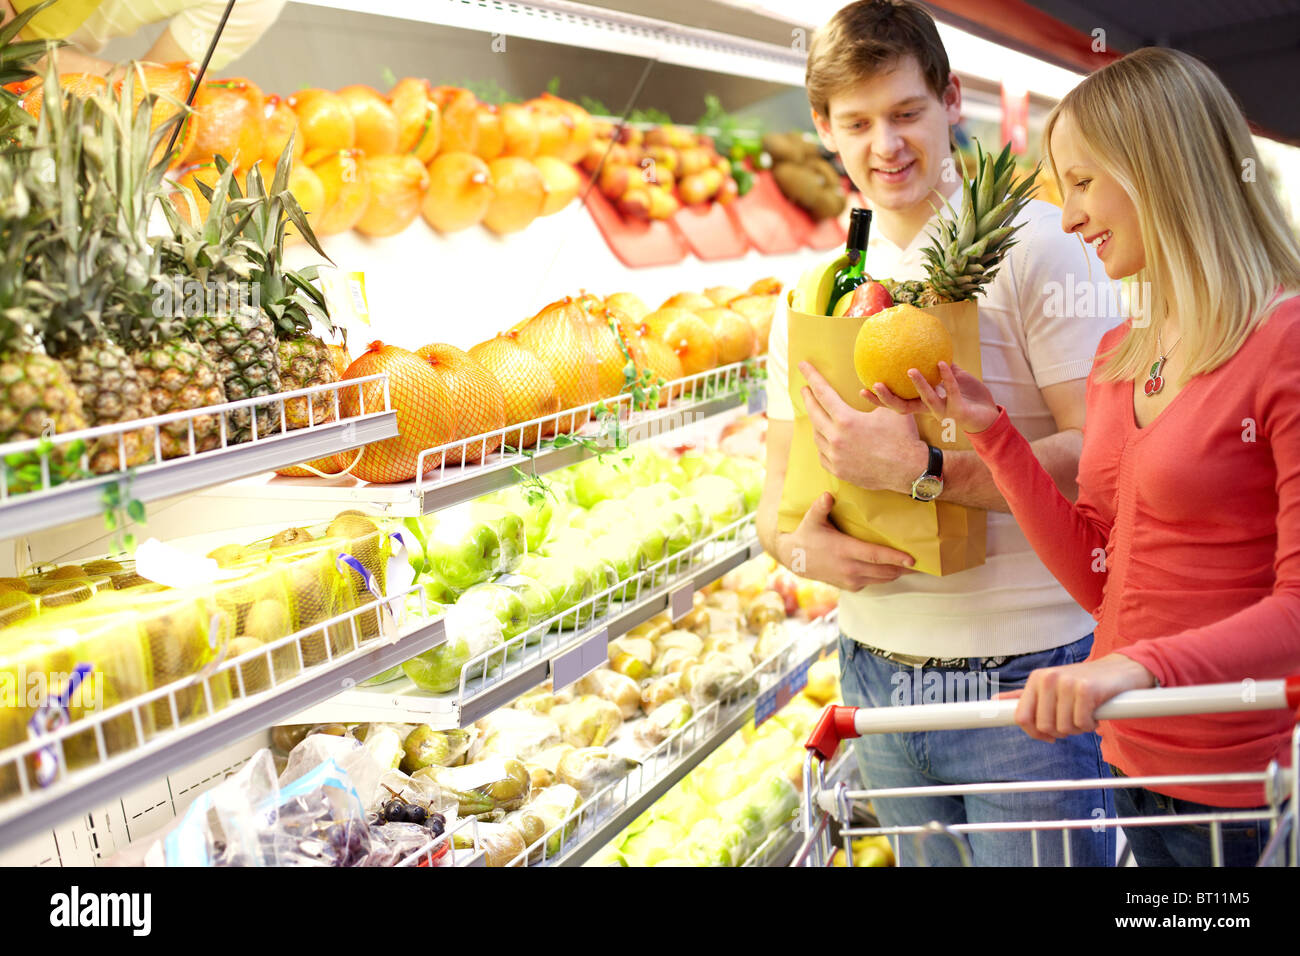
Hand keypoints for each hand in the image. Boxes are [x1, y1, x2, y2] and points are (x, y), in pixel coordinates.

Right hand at [779, 492, 915, 589]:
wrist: (795, 559)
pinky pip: (874, 582)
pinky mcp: (850, 586)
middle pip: (884, 571)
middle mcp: (850, 568)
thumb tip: (828, 495)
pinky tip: (891, 569)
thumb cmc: (807, 536)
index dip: (895, 558)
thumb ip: (820, 507)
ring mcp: (850, 580)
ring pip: (881, 579)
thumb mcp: (811, 520)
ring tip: (910, 566)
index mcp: (844, 551)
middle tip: (921, 561)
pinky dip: (884, 576)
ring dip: (896, 573)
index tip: (912, 559)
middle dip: (904, 568)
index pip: (875, 556)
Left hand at [799, 361, 927, 492]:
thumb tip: (866, 387)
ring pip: (817, 435)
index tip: (802, 365)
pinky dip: (823, 444)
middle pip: (814, 413)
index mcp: (846, 420)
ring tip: (818, 413)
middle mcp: (836, 438)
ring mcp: (835, 457)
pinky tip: (826, 438)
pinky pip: (822, 454)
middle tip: (805, 389)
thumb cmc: (902, 436)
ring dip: (817, 422)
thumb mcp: (890, 409)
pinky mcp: (839, 471)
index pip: (823, 392)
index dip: (812, 376)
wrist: (909, 470)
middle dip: (808, 398)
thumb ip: (876, 396)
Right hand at [865, 362, 999, 434]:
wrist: (990, 416)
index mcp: (923, 404)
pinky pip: (951, 391)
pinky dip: (947, 377)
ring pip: (926, 400)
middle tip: (875, 384)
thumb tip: (928, 348)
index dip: (879, 399)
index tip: (862, 389)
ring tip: (910, 370)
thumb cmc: (969, 397)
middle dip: (888, 399)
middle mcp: (929, 410)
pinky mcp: (958, 411)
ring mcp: (943, 412)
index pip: (897, 403)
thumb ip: (941, 368)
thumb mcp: (953, 378)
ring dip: (918, 385)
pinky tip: (942, 363)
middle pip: (903, 407)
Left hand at [997, 654, 1157, 741]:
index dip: (1034, 733)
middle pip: (1043, 726)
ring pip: (1063, 728)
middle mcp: (1048, 678)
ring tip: (1084, 714)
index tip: (1048, 736)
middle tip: (1073, 721)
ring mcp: (1066, 683)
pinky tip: (1095, 713)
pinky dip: (1090, 724)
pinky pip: (1081, 723)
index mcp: (1036, 679)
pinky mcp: (1086, 690)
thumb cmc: (1082, 683)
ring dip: (1077, 728)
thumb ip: (1024, 696)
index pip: (1021, 717)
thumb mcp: (1050, 686)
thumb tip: (994, 701)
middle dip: (1060, 731)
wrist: (1118, 671)